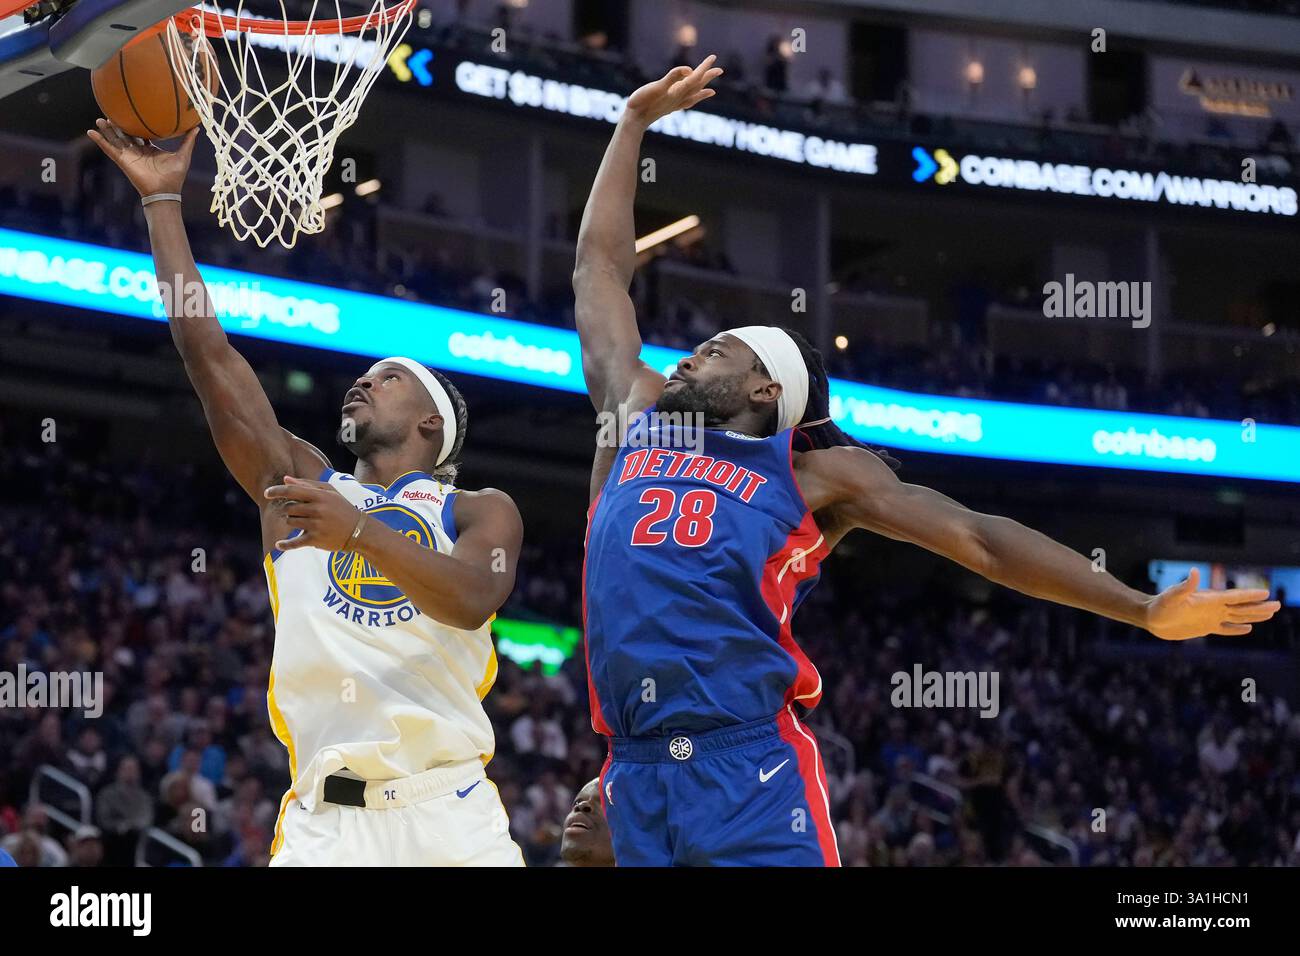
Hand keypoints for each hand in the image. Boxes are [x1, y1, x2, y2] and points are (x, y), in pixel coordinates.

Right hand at [86, 119, 198, 197]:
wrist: (165, 190)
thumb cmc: (175, 176)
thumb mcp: (183, 155)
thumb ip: (188, 142)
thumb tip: (196, 128)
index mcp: (149, 149)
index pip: (140, 134)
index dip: (136, 124)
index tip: (132, 113)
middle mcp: (138, 151)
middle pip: (125, 134)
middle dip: (119, 124)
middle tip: (112, 111)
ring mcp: (129, 155)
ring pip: (115, 139)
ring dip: (107, 129)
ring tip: (100, 118)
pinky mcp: (122, 160)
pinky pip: (108, 149)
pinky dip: (99, 141)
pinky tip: (90, 132)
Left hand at [264, 476, 363, 552]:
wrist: (360, 530)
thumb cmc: (342, 508)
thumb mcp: (329, 492)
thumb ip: (307, 484)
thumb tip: (285, 480)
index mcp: (320, 496)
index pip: (292, 491)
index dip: (277, 491)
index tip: (267, 493)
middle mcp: (317, 510)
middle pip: (289, 508)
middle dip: (290, 509)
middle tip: (300, 512)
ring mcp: (316, 525)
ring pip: (290, 522)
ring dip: (293, 522)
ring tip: (306, 522)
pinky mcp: (315, 540)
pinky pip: (294, 542)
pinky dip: (285, 545)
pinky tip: (279, 545)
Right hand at [625, 55, 722, 126]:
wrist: (635, 120)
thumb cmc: (642, 102)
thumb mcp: (657, 87)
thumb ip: (672, 77)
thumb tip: (689, 70)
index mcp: (677, 91)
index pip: (695, 77)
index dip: (704, 67)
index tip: (713, 57)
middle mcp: (678, 98)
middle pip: (697, 86)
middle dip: (708, 77)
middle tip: (720, 70)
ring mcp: (674, 104)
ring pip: (692, 96)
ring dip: (702, 90)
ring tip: (712, 90)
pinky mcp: (669, 108)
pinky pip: (685, 103)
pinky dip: (691, 101)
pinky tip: (691, 101)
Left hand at [1144, 567, 1280, 639]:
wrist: (1151, 618)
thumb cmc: (1160, 605)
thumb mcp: (1172, 596)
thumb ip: (1184, 586)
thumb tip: (1194, 572)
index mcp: (1209, 599)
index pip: (1234, 597)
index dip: (1250, 596)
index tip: (1266, 593)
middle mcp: (1212, 608)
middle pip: (1241, 607)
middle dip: (1259, 606)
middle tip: (1277, 604)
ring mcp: (1210, 617)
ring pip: (1237, 617)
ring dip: (1254, 616)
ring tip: (1270, 613)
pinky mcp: (1205, 628)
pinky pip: (1225, 629)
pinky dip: (1237, 630)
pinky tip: (1248, 628)